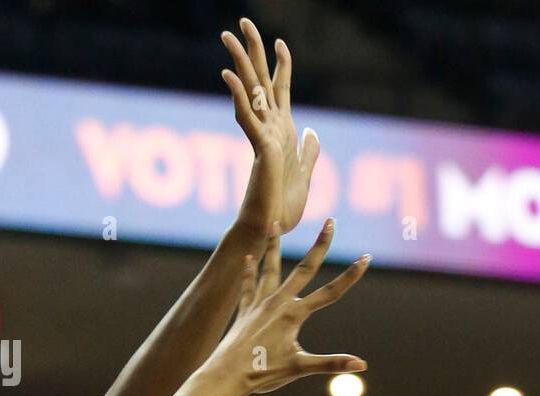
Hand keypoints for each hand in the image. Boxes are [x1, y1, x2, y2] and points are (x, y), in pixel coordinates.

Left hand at [217, 219, 368, 393]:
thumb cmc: (263, 373)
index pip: (331, 292)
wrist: (226, 375)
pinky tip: (248, 257)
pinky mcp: (245, 310)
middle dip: (320, 244)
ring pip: (271, 267)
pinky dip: (249, 270)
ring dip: (275, 244)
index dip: (351, 275)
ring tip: (276, 222)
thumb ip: (331, 363)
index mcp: (295, 314)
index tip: (366, 258)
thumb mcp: (300, 368)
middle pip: (305, 268)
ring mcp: (260, 303)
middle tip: (331, 222)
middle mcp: (278, 302)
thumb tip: (361, 366)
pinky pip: (248, 284)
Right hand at [222, 18, 319, 238]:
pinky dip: (238, 97)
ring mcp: (262, 136)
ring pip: (249, 92)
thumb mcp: (305, 174)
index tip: (281, 42)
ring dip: (239, 63)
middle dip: (253, 51)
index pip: (280, 90)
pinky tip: (228, 76)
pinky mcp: (260, 149)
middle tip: (242, 21)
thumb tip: (312, 132)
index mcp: (281, 132)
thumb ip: (308, 152)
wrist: (271, 229)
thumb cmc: (283, 207)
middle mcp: (269, 128)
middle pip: (259, 80)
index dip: (282, 66)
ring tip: (227, 35)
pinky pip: (247, 119)